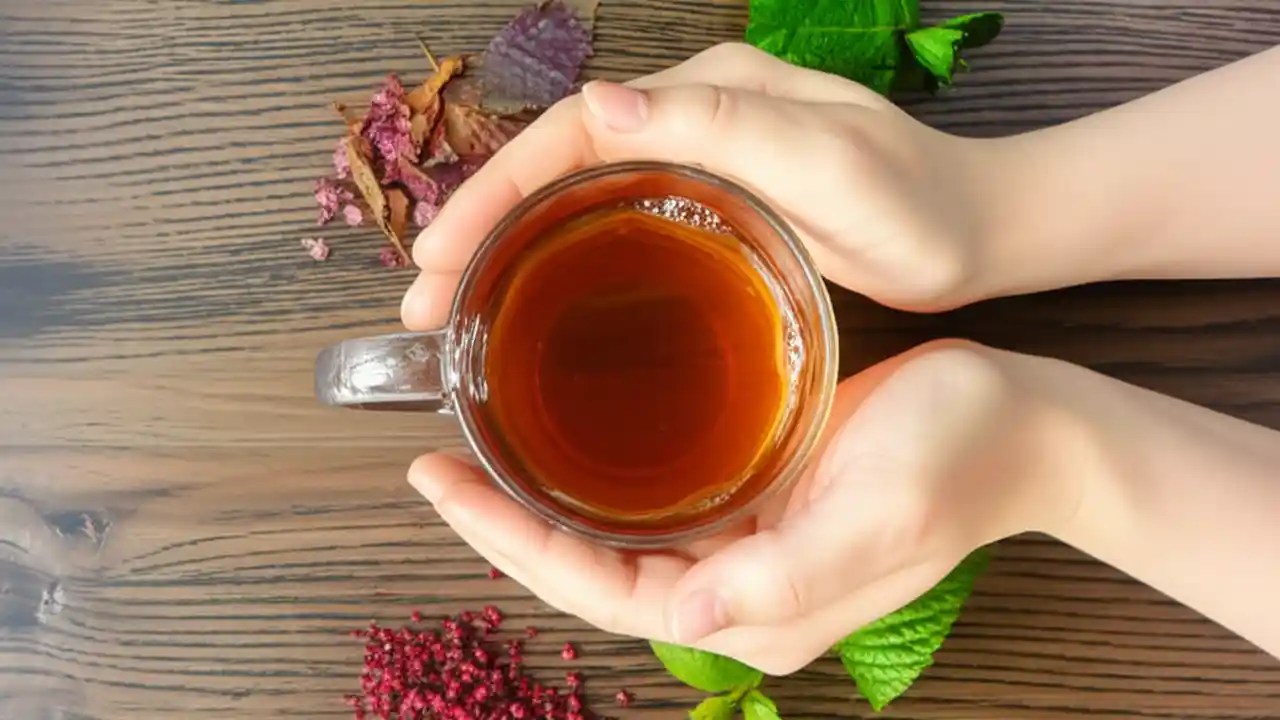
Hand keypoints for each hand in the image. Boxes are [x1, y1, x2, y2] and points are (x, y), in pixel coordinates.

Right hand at [400, 43, 999, 329]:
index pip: (567, 133)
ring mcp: (702, 160)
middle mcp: (692, 117)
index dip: (491, 191)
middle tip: (426, 303)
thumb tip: (602, 105)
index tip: (437, 259)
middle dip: (478, 224)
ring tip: (457, 308)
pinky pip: (613, 220)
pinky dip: (560, 257)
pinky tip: (538, 302)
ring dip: (508, 246)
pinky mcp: (714, 202)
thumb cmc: (918, 206)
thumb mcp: (830, 164)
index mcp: (704, 97)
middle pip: (555, 162)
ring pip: (575, 193)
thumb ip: (724, 127)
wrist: (977, 231)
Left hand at [408, 340, 1085, 672]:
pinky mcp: (757, 500)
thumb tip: (684, 613)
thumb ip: (787, 577)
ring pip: (613, 535)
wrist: (1022, 426)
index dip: (511, 544)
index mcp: (754, 610)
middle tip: (436, 458)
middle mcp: (737, 589)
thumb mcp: (879, 517)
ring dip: (541, 498)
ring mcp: (744, 547)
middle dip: (506, 524)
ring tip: (478, 446)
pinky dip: (595, 472)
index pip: (601, 590)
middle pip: (590, 570)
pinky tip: (564, 434)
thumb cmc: (959, 460)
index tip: (442, 480)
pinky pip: (652, 502)